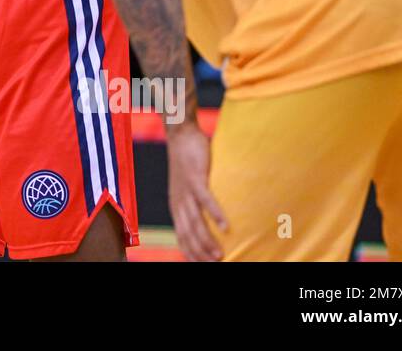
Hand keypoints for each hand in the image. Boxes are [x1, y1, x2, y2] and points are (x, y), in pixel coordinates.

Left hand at [166, 121, 227, 260]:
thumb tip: (211, 220)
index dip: (190, 253)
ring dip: (207, 240)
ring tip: (219, 254)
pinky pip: (205, 200)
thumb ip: (195, 204)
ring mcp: (185, 191)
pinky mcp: (195, 178)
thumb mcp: (187, 188)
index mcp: (177, 206)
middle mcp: (178, 202)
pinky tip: (225, 226)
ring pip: (196, 222)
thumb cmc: (188, 163)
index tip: (202, 264)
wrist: (180, 136)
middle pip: (188, 234)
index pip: (181, 236)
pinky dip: (215, 214)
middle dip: (200, 252)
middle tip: (215, 264)